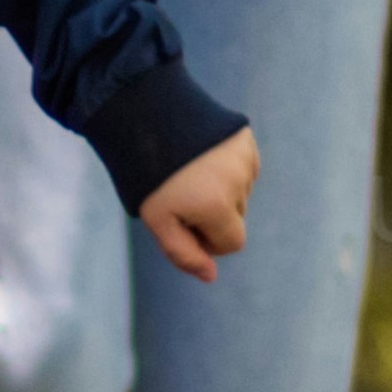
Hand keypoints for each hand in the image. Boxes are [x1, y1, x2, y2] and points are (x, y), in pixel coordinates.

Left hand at [136, 131, 259, 276]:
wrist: (146, 115)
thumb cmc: (147, 175)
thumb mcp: (157, 220)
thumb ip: (183, 254)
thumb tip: (210, 276)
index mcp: (218, 206)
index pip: (233, 243)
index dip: (208, 239)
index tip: (184, 222)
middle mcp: (239, 183)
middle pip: (237, 217)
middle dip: (214, 213)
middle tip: (182, 193)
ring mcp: (245, 158)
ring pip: (241, 191)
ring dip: (221, 188)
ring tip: (189, 170)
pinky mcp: (245, 140)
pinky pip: (243, 167)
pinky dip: (227, 167)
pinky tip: (201, 155)